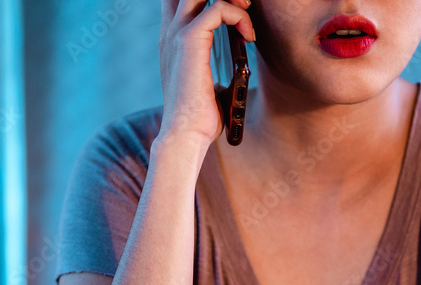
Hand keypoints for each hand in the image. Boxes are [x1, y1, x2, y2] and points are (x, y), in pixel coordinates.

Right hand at [157, 0, 255, 147]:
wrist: (186, 134)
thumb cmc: (199, 119)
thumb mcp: (210, 86)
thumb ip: (216, 70)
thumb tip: (238, 69)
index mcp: (173, 41)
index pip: (180, 0)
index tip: (235, 10)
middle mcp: (171, 32)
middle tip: (243, 4)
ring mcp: (177, 33)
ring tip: (247, 10)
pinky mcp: (189, 40)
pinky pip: (218, 8)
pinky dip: (239, 16)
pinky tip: (249, 36)